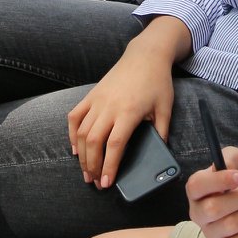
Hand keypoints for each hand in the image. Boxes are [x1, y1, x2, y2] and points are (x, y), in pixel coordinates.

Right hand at [66, 45, 176, 188]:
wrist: (145, 56)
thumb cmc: (157, 81)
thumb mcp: (165, 108)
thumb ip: (161, 131)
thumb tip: (159, 151)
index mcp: (129, 112)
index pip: (114, 145)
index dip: (109, 166)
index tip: (107, 182)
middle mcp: (109, 107)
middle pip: (94, 142)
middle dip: (93, 166)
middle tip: (96, 181)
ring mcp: (98, 100)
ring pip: (82, 132)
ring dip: (82, 155)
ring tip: (86, 171)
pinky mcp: (91, 95)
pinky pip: (75, 117)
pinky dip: (72, 134)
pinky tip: (75, 149)